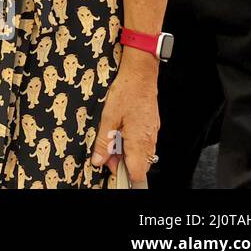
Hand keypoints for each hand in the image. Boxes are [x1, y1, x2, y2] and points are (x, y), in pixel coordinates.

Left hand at [90, 54, 159, 183]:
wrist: (141, 75)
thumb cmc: (125, 92)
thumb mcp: (107, 118)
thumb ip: (103, 142)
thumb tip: (98, 160)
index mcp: (138, 142)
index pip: (138, 173)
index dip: (124, 175)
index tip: (110, 169)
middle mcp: (149, 141)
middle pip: (140, 165)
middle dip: (123, 163)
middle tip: (106, 150)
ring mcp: (153, 134)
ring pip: (142, 154)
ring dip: (127, 152)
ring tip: (112, 137)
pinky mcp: (152, 127)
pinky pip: (144, 143)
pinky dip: (132, 142)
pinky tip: (121, 130)